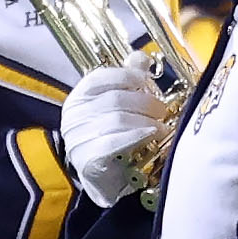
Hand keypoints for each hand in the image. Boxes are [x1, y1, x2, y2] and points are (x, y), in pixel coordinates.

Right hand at [59, 63, 172, 200]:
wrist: (103, 181)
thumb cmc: (111, 140)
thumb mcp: (117, 108)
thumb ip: (127, 80)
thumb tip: (141, 57)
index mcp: (78, 98)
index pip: (99, 78)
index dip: (127, 76)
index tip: (148, 80)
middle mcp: (73, 116)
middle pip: (114, 99)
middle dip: (145, 102)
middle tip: (164, 109)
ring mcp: (77, 138)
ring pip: (117, 120)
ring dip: (146, 121)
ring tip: (163, 125)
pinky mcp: (87, 159)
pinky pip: (114, 142)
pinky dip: (136, 136)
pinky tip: (151, 135)